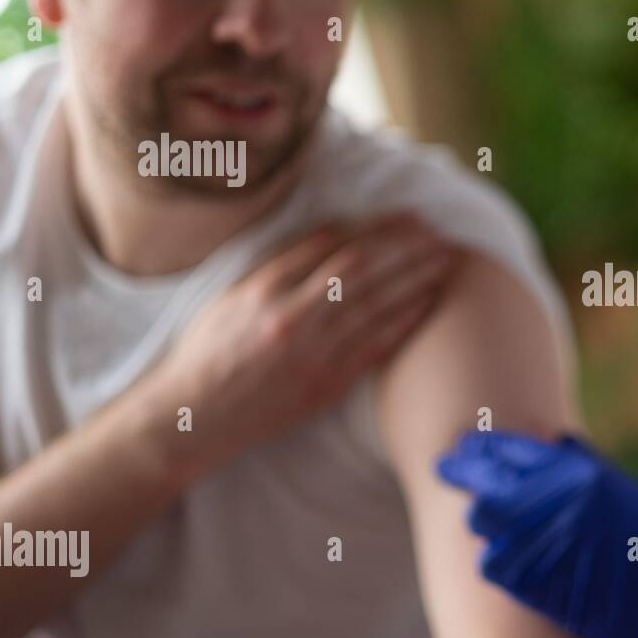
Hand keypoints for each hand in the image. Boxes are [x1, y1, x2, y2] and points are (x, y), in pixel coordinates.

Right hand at [147, 212, 458, 481]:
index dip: (373, 227)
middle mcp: (289, 317)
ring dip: (415, 278)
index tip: (404, 217)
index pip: (328, 244)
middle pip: (360, 269)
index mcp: (261, 289)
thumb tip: (332, 235)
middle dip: (403, 246)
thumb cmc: (210, 353)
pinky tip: (429, 302)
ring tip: (444, 259)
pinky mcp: (326, 385)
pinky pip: (375, 346)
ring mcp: (311, 353)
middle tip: (436, 230)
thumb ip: (279, 269)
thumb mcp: (231, 299)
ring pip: (375, 304)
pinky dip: (404, 321)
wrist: (193, 420)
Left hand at [437, 431, 637, 637]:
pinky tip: (497, 560)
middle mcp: (559, 500)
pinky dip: (492, 560)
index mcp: (583, 471)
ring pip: (483, 522)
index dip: (481, 448)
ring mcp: (547, 542)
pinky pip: (492, 565)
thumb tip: (548, 439)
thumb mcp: (627, 492)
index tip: (465, 448)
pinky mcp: (541, 586)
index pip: (512, 448)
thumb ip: (583, 468)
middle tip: (449, 471)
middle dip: (465, 474)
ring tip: (482, 521)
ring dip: (482, 520)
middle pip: (486, 480)